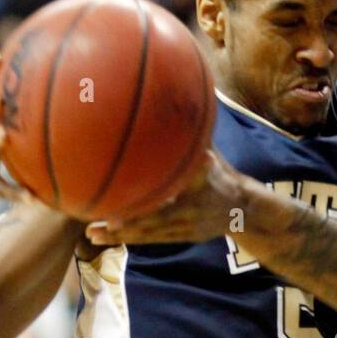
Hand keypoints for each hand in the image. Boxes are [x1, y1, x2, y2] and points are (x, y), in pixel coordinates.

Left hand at [86, 149, 243, 245]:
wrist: (245, 210)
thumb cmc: (223, 175)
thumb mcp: (214, 155)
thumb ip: (195, 135)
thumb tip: (183, 97)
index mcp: (199, 187)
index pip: (175, 191)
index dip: (150, 198)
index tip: (130, 196)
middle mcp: (191, 212)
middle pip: (154, 221)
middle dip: (126, 224)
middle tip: (97, 225)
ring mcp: (185, 228)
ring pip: (149, 235)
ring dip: (120, 236)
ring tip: (91, 234)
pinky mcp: (181, 238)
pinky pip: (151, 239)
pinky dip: (127, 238)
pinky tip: (101, 237)